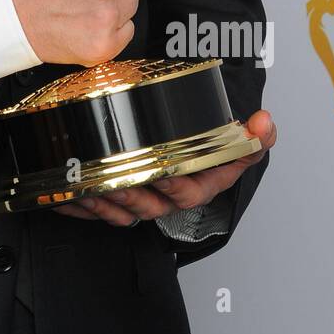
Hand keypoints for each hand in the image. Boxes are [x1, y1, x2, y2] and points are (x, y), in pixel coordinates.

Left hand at [51, 109, 276, 224]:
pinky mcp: (117, 201)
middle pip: (154, 204)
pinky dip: (82, 206)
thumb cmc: (204, 144)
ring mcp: (144, 200)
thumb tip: (266, 123)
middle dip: (135, 195)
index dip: (178, 186)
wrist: (180, 142)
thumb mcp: (230, 139)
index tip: (165, 174)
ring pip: (125, 210)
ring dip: (107, 202)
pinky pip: (100, 210)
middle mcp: (170, 196)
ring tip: (92, 186)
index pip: (192, 192)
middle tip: (118, 180)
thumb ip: (251, 135)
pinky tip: (67, 197)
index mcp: (198, 185)